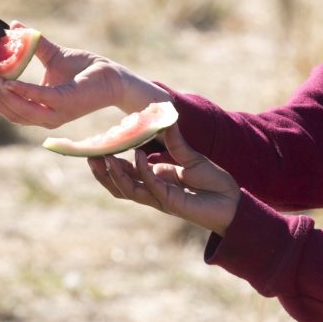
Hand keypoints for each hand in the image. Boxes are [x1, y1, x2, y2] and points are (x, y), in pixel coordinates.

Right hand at [0, 22, 168, 127]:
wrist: (111, 74)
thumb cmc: (84, 68)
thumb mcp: (52, 55)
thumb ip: (31, 44)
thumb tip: (12, 25)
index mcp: (41, 109)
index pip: (10, 108)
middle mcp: (47, 116)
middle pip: (11, 112)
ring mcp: (57, 113)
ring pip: (21, 110)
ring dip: (3, 95)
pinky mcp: (66, 104)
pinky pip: (39, 98)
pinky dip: (22, 91)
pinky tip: (8, 81)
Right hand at [87, 125, 240, 234]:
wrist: (233, 202)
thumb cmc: (213, 184)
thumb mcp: (190, 157)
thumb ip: (175, 142)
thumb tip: (164, 119)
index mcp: (155, 181)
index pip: (125, 175)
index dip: (109, 165)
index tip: (96, 149)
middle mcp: (153, 191)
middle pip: (119, 186)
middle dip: (103, 174)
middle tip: (89, 157)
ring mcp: (160, 198)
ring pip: (129, 191)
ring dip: (115, 175)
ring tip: (104, 159)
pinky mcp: (171, 202)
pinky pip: (152, 186)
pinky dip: (143, 172)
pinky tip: (138, 156)